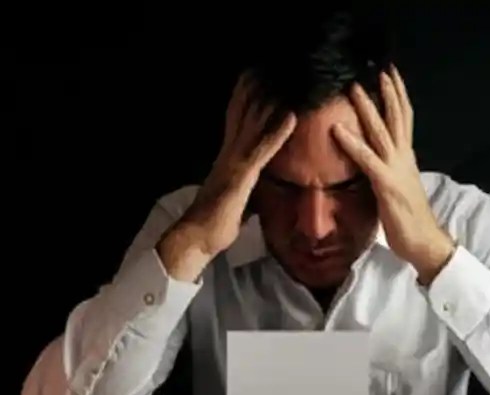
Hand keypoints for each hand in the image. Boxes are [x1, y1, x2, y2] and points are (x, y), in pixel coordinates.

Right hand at [160, 73, 295, 280]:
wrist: (198, 237)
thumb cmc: (217, 220)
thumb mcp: (237, 195)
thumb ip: (247, 181)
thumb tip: (258, 181)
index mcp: (229, 155)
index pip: (239, 117)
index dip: (248, 94)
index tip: (260, 73)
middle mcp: (230, 152)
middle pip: (246, 111)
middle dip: (259, 87)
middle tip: (275, 62)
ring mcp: (235, 161)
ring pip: (255, 123)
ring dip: (272, 100)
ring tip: (288, 78)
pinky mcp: (242, 176)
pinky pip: (262, 150)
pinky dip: (276, 132)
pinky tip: (291, 117)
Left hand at [331, 65, 454, 283]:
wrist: (425, 242)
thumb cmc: (411, 220)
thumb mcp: (399, 187)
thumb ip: (389, 170)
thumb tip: (377, 160)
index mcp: (407, 158)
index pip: (404, 120)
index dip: (398, 96)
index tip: (390, 75)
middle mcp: (404, 158)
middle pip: (397, 117)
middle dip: (388, 91)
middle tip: (378, 68)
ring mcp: (396, 169)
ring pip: (381, 131)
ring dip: (367, 108)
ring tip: (353, 87)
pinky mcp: (386, 184)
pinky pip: (367, 158)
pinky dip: (352, 142)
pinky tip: (338, 129)